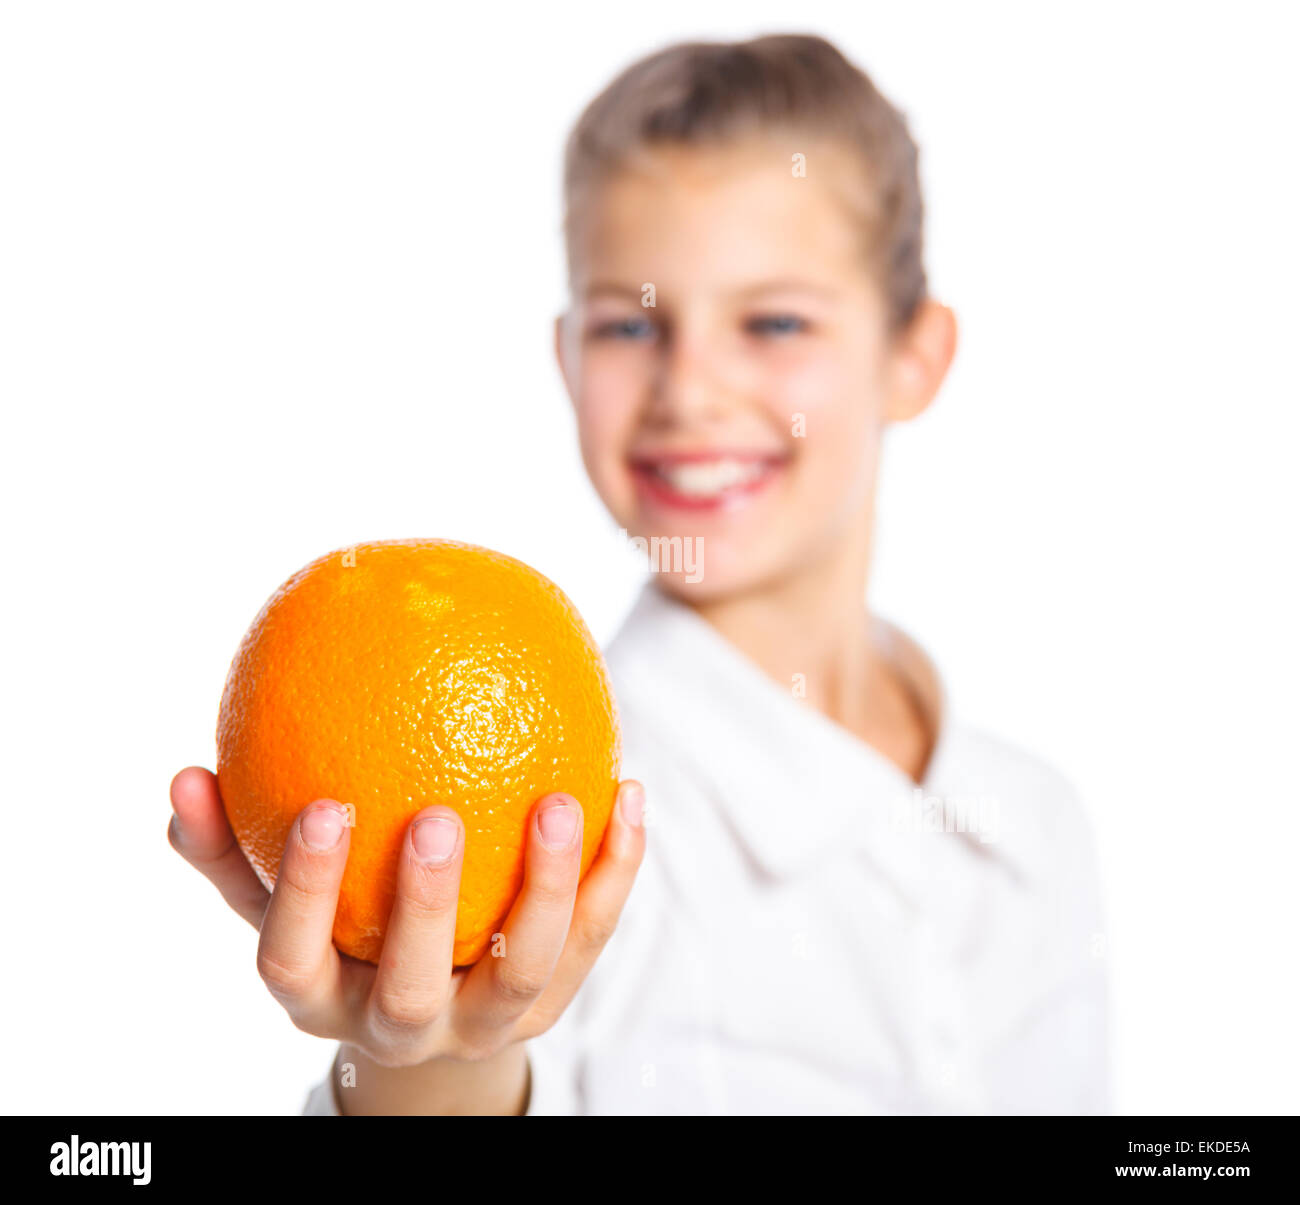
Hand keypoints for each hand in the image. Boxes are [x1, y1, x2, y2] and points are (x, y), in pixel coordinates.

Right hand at [168, 767, 644, 1103]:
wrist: (431, 1013)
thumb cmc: (340, 934)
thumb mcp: (276, 901)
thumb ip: (230, 847)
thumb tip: (186, 774)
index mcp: (323, 995)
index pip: (294, 958)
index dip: (305, 892)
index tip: (324, 805)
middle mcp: (402, 1022)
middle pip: (409, 986)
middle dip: (423, 908)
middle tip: (436, 814)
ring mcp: (484, 1021)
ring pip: (523, 973)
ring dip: (547, 889)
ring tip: (560, 801)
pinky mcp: (553, 1002)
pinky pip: (595, 935)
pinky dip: (616, 868)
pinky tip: (626, 790)